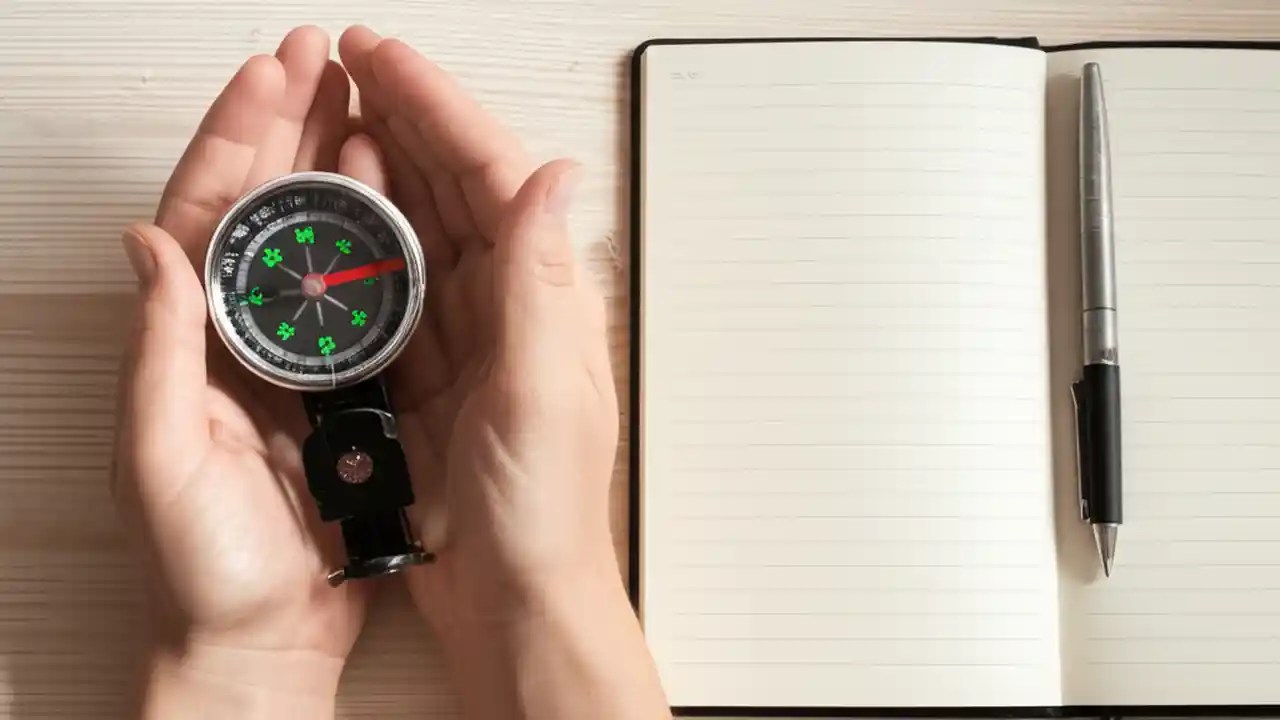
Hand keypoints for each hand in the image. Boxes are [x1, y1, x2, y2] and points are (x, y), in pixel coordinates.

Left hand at [112, 27, 388, 716]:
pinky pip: (361, 301)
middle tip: (328, 62)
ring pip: (315, 242)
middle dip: (291, 124)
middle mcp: (236, 338)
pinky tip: (399, 207)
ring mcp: (293, 360)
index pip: (207, 210)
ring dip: (335, 168)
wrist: (265, 641)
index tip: (276, 72)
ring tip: (364, 106)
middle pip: (262, 207)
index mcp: (184, 341)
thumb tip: (149, 244)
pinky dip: (378, 246)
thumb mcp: (160, 458)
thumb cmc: (204, 569)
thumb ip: (157, 353)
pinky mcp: (342, 391)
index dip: (239, 131)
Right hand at [336, 26, 619, 630]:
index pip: (492, 175)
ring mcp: (467, 341)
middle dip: (407, 117)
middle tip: (352, 64)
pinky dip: (366, 247)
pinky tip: (340, 219)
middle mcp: (510, 308)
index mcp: (545, 299)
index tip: (385, 59)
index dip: (439, 106)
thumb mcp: (543, 392)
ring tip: (341, 115)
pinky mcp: (429, 378)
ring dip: (382, 168)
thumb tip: (554, 174)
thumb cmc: (545, 512)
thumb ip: (540, 283)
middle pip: (454, 188)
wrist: (514, 600)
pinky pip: (393, 292)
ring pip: (420, 230)